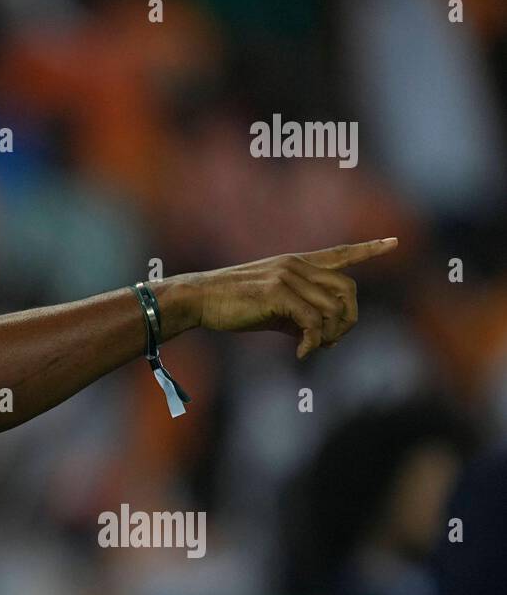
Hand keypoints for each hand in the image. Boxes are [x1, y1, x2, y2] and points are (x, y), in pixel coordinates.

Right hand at [162, 238, 398, 358]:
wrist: (199, 299)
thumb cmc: (231, 306)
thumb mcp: (271, 310)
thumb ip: (300, 317)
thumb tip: (327, 339)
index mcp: (296, 263)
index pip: (340, 254)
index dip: (369, 249)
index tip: (394, 242)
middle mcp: (296, 265)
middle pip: (348, 290)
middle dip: (348, 320)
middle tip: (331, 340)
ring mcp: (288, 276)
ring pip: (333, 310)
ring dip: (330, 336)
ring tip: (311, 348)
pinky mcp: (278, 293)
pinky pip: (313, 323)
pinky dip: (313, 343)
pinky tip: (301, 353)